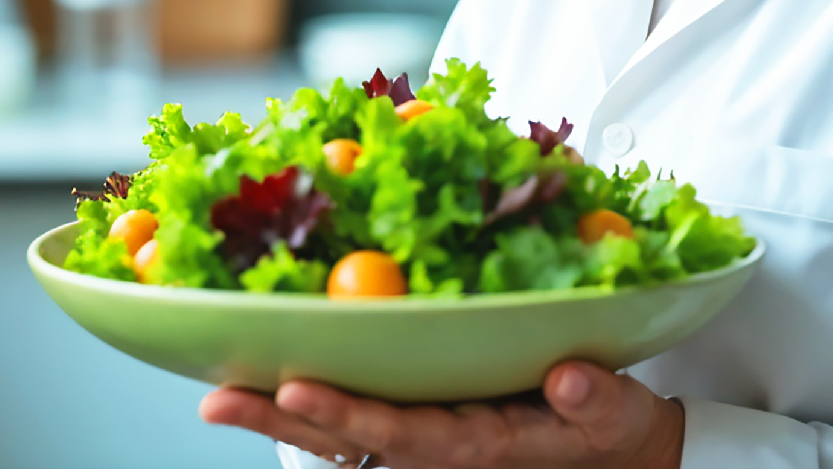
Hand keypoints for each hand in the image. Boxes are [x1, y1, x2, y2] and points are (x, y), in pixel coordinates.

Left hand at [198, 360, 683, 468]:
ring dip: (276, 417)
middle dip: (279, 420)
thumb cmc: (610, 431)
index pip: (402, 435)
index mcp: (478, 449)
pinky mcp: (419, 425)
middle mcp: (437, 452)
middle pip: (346, 443)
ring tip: (214, 394)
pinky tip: (259, 383)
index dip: (347, 414)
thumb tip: (569, 379)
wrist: (611, 454)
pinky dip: (306, 407)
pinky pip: (352, 425)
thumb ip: (594, 402)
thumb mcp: (618, 416)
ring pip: (337, 438)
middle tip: (215, 399)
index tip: (297, 388)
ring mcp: (423, 442)